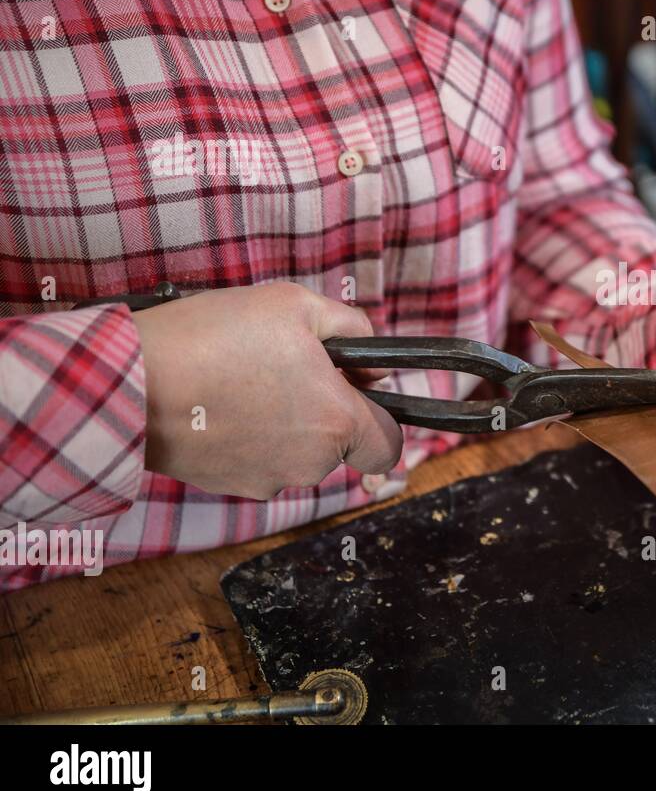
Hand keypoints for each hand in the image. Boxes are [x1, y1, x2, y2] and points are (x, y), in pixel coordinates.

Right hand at [134, 282, 402, 499]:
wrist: (132, 381)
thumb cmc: (217, 338)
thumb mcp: (297, 305)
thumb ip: (353, 328)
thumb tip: (376, 359)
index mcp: (337, 423)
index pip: (389, 444)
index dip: (379, 414)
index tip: (356, 387)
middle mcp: (310, 463)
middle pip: (340, 445)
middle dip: (325, 411)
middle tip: (288, 369)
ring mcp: (268, 480)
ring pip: (298, 453)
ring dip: (285, 423)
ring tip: (245, 381)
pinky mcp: (229, 485)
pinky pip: (258, 460)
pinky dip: (249, 437)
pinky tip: (221, 402)